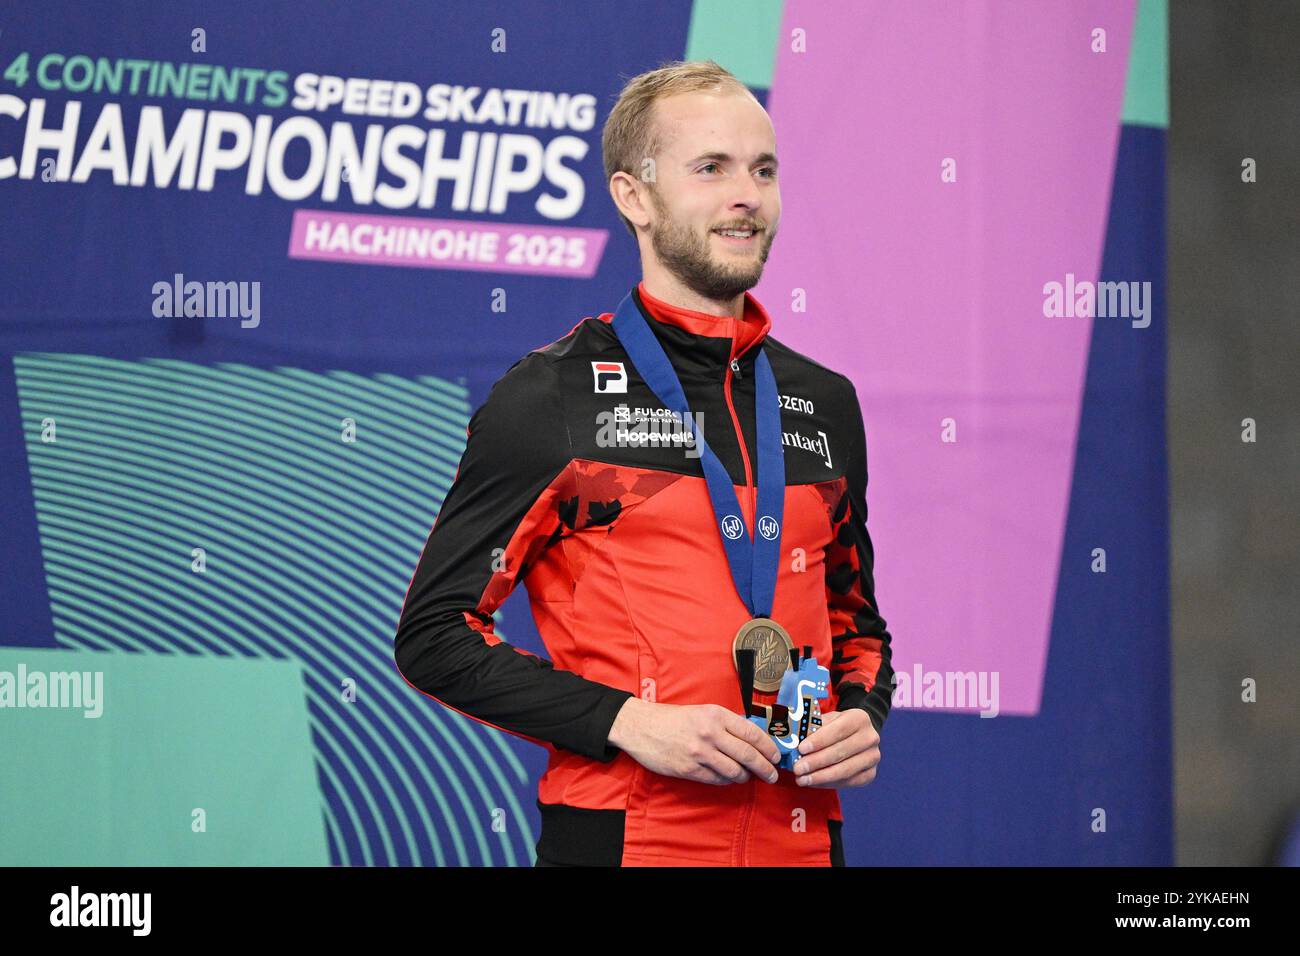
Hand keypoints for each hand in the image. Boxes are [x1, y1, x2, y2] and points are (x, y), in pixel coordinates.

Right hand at [607, 699, 781, 784]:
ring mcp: (700, 753)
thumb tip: (753, 739)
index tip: (776, 756)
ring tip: (749, 777)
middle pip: (748, 755)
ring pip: (735, 771)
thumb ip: (727, 723)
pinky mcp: (689, 769)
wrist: (642, 727)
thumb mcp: (703, 711)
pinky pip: (717, 780)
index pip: (752, 733)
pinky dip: (727, 781)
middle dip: (765, 768)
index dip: (769, 748)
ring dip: (746, 777)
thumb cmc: (674, 718)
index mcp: (716, 715)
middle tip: (772, 775)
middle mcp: (710, 733)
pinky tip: (729, 778)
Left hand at [790, 709, 879, 787]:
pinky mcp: (870, 774)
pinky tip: (813, 783)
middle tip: (797, 768)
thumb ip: (812, 726)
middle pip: (841, 752)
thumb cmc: (836, 727)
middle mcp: (870, 738)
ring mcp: (872, 757)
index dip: (819, 740)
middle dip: (816, 762)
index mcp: (859, 719)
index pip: (838, 730)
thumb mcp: (826, 720)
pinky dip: (828, 783)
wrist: (857, 736)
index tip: (801, 749)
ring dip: (820, 777)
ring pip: (845, 770)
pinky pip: (848, 782)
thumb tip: (792, 738)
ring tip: (802, 779)